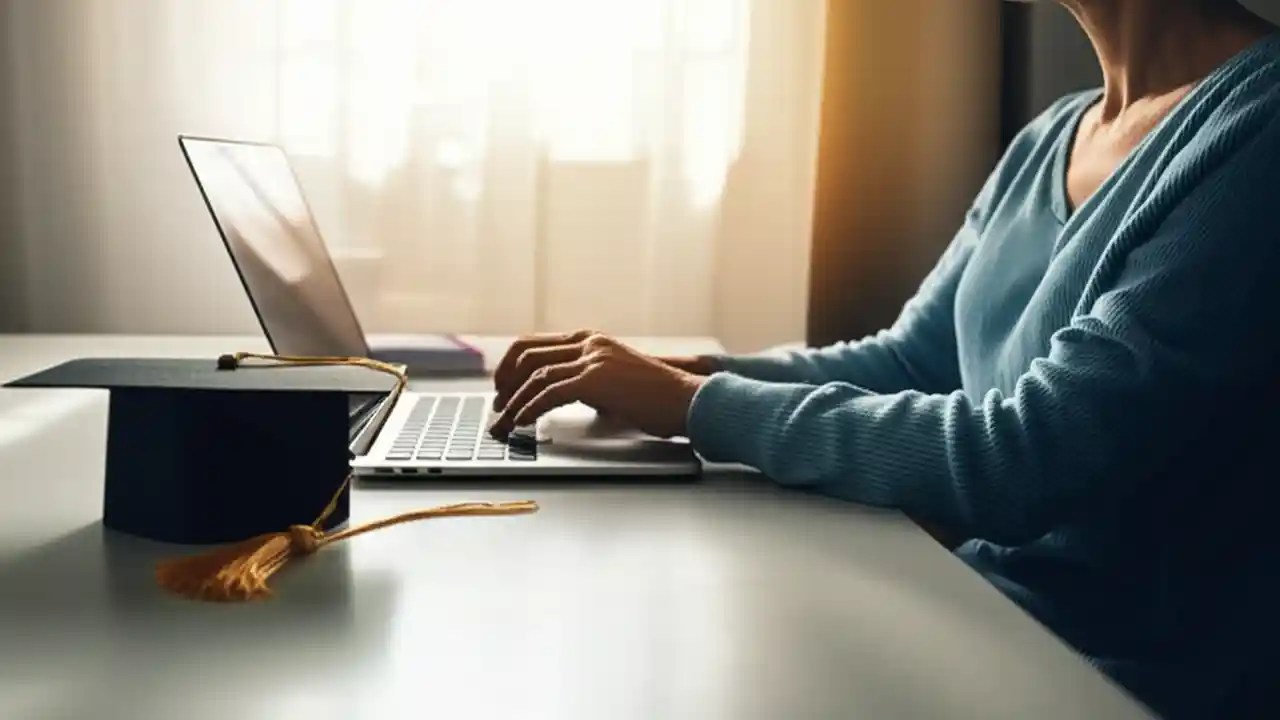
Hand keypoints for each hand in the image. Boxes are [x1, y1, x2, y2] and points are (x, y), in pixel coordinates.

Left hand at [489, 330, 706, 438]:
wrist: (687, 400)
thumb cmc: (655, 397)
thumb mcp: (613, 379)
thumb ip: (584, 379)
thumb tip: (552, 395)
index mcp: (590, 339)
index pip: (534, 344)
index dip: (510, 366)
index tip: (501, 390)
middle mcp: (589, 343)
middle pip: (527, 354)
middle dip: (505, 383)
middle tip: (497, 408)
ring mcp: (593, 359)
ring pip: (535, 376)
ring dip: (513, 403)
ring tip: (503, 425)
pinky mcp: (596, 379)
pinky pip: (549, 393)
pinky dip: (530, 408)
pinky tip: (522, 422)